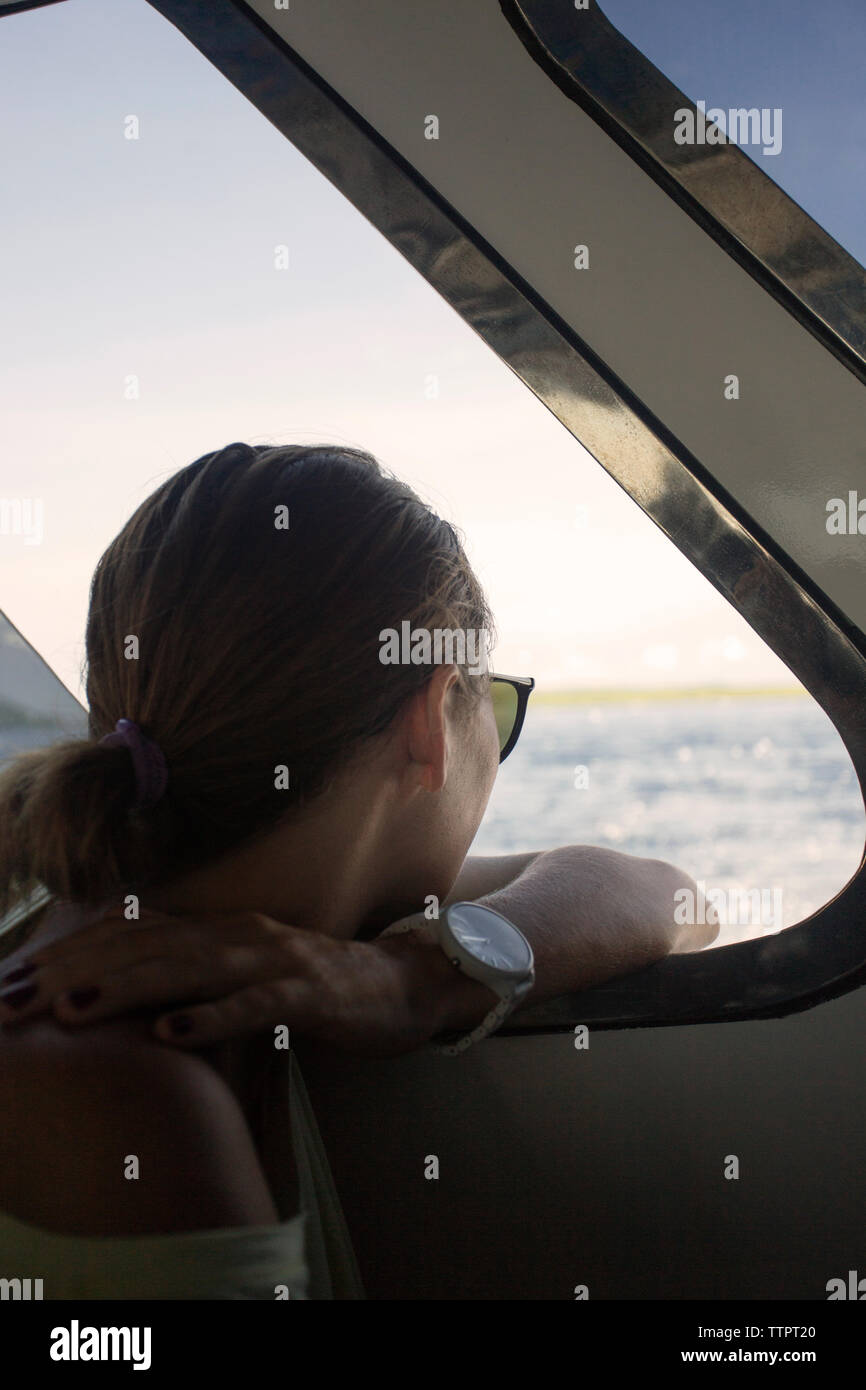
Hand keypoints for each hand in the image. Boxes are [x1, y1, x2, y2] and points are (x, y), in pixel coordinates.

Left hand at [0, 908, 457, 1058]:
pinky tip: (169, 1033)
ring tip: (69, 1010)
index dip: (69, 954)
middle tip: (15, 998)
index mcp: (216, 930)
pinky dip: (211, 1017)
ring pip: (188, 970)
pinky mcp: (309, 992)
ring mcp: (274, 959)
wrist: (401, 987)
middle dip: (74, 973)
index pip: (130, 935)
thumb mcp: (242, 978)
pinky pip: (255, 1005)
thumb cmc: (314, 988)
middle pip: (144, 949)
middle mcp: (237, 934)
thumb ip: (191, 980)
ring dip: (124, 989)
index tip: (14, 979)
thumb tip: (120, 1000)